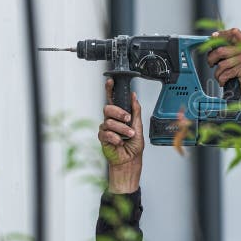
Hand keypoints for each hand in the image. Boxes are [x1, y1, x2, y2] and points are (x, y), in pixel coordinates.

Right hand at [99, 78, 143, 193]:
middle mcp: (111, 120)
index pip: (112, 100)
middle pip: (108, 108)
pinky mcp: (102, 138)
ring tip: (128, 136)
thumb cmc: (134, 145)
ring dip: (122, 129)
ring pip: (109, 122)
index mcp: (120, 115)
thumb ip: (136, 111)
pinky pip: (106, 133)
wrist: (130, 160)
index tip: (110, 81)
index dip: (110, 90)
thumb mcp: (139, 126)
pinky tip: (119, 142)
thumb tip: (134, 96)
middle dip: (119, 113)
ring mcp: (105, 129)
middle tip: (128, 120)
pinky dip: (115, 138)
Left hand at [206, 28, 240, 118]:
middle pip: (221, 49)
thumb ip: (235, 54)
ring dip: (217, 73)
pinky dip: (221, 80)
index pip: (234, 33)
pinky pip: (225, 73)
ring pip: (221, 63)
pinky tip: (224, 82)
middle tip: (211, 63)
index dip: (221, 34)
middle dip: (211, 57)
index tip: (212, 38)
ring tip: (219, 77)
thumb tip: (216, 49)